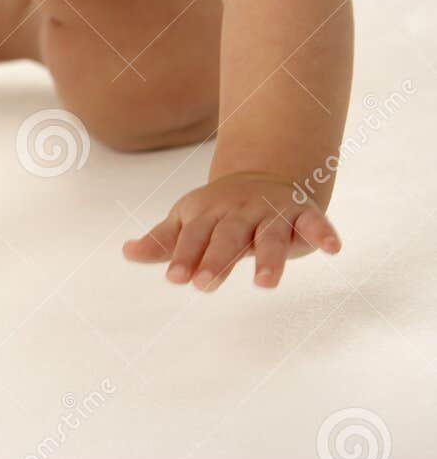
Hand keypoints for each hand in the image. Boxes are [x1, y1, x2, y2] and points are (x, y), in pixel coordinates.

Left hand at [121, 171, 342, 290]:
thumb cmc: (219, 211)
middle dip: (217, 258)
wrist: (264, 174)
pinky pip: (315, 222)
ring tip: (264, 283)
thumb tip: (126, 252)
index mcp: (209, 213)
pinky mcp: (303, 214)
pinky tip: (332, 248)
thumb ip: (164, 241)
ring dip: (269, 257)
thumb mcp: (190, 221)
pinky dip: (323, 232)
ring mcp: (272, 211)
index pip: (195, 236)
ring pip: (271, 234)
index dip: (185, 255)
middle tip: (205, 285)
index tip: (176, 278)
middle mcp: (240, 211)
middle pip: (228, 236)